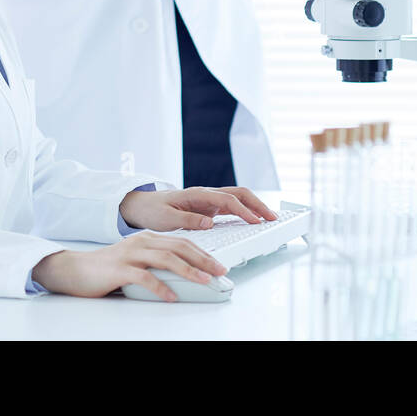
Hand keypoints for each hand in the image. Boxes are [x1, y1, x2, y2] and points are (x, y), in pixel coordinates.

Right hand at [30, 234, 228, 301]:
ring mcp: (130, 254)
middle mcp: (141, 242)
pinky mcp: (119, 269)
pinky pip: (144, 277)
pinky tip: (171, 296)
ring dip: (188, 270)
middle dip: (203, 259)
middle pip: (179, 247)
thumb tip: (186, 277)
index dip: (203, 253)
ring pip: (165, 259)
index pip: (182, 242)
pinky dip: (160, 287)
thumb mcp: (137, 261)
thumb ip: (157, 264)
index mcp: (148, 238)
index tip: (220, 265)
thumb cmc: (107, 269)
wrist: (75, 269)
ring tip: (203, 281)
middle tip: (219, 272)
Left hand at [118, 187, 278, 230]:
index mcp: (198, 194)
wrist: (144, 206)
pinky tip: (254, 220)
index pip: (227, 199)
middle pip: (239, 193)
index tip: (256, 221)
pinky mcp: (210, 208)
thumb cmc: (154, 210)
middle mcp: (207, 194)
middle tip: (272, 217)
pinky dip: (246, 211)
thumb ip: (187, 219)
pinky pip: (233, 207)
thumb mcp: (166, 218)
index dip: (244, 210)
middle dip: (258, 204)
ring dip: (255, 206)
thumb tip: (209, 222)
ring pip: (239, 198)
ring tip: (269, 218)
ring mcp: (210, 200)